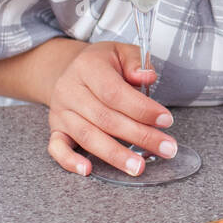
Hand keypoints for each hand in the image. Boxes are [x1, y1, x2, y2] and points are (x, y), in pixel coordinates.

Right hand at [47, 41, 176, 176]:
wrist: (71, 70)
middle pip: (105, 118)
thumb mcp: (122, 52)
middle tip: (166, 149)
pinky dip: (69, 161)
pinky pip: (56, 148)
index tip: (166, 120)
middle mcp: (70, 90)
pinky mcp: (56, 129)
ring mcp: (60, 111)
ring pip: (87, 136)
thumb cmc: (103, 64)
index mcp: (88, 67)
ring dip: (115, 155)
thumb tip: (147, 76)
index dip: (141, 109)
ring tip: (138, 167)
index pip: (114, 92)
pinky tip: (88, 170)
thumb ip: (137, 61)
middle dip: (140, 136)